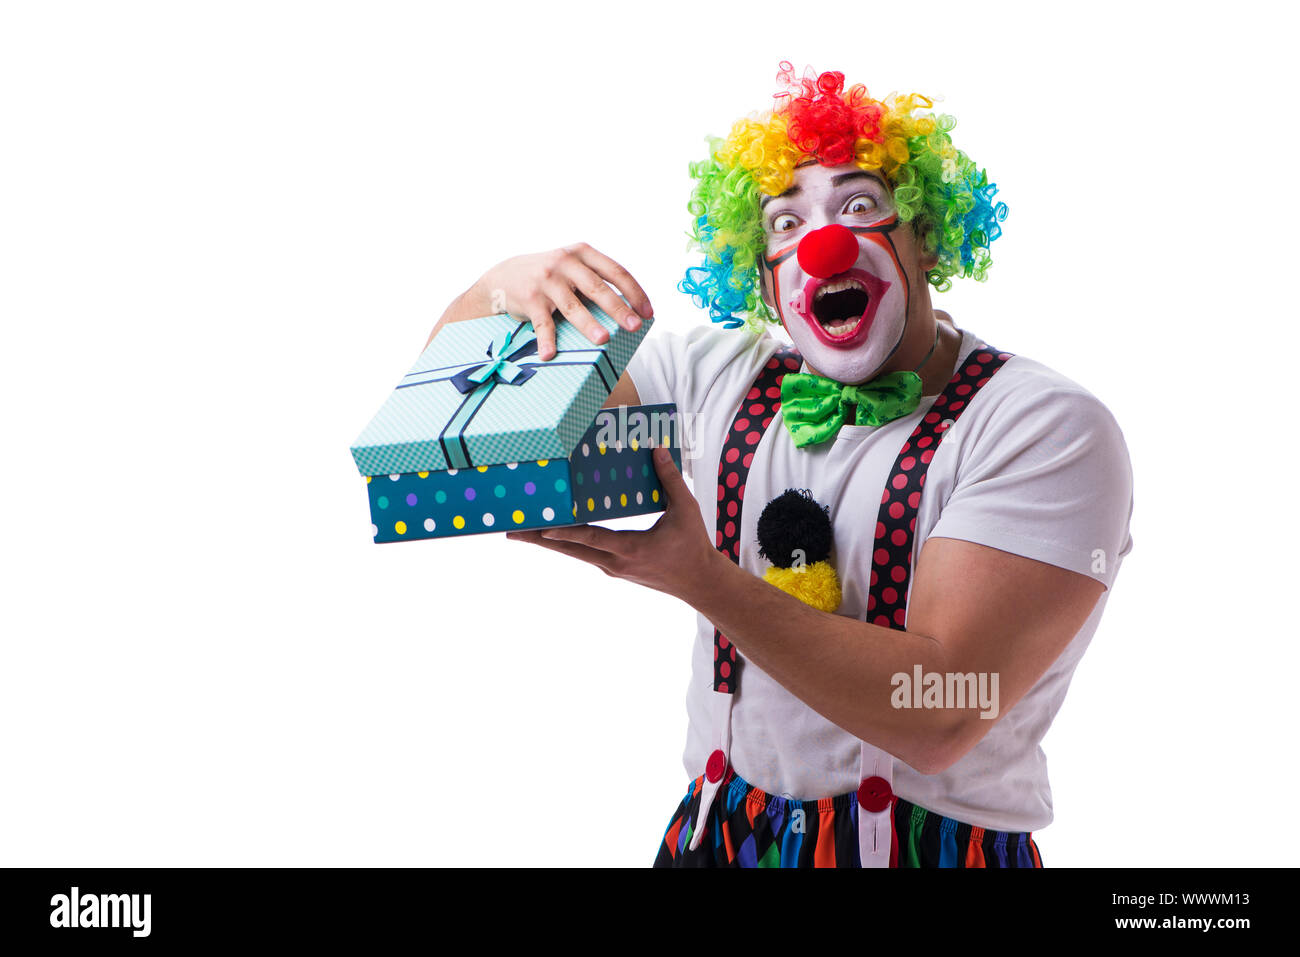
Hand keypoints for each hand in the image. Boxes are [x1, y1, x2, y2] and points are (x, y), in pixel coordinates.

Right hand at [466, 243, 653, 359]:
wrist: (505, 276)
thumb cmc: (551, 277)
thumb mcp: (573, 268)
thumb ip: (596, 281)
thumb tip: (629, 311)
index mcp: (583, 253)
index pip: (616, 271)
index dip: (635, 292)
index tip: (648, 312)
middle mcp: (565, 262)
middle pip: (597, 288)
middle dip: (618, 308)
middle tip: (634, 326)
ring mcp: (546, 280)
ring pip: (572, 306)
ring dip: (588, 324)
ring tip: (603, 340)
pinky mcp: (530, 298)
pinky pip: (541, 323)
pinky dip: (546, 340)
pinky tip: (549, 354)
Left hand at [506, 446, 720, 603]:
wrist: (699, 582)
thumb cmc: (693, 546)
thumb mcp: (685, 510)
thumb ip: (670, 479)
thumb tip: (656, 450)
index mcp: (630, 548)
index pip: (591, 539)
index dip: (566, 532)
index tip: (542, 526)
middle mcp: (615, 563)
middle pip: (570, 550)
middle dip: (540, 539)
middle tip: (511, 532)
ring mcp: (613, 569)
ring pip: (575, 553)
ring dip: (549, 542)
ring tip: (523, 533)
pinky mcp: (614, 570)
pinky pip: (586, 554)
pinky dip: (568, 544)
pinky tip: (554, 535)